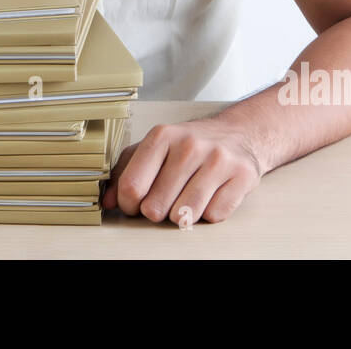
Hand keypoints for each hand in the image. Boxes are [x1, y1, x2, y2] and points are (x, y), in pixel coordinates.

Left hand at [102, 118, 262, 224]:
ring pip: (184, 215)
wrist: (239, 134)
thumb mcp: (155, 149)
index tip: (135, 204)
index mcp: (162, 136)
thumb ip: (126, 171)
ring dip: (182, 215)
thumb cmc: (190, 145)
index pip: (132, 187)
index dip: (129, 205)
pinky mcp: (242, 176)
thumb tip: (108, 202)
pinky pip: (213, 216)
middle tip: (165, 199)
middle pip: (155, 207)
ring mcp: (218, 160)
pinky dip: (209, 213)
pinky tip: (210, 195)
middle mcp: (190, 145)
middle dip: (156, 211)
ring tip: (186, 197)